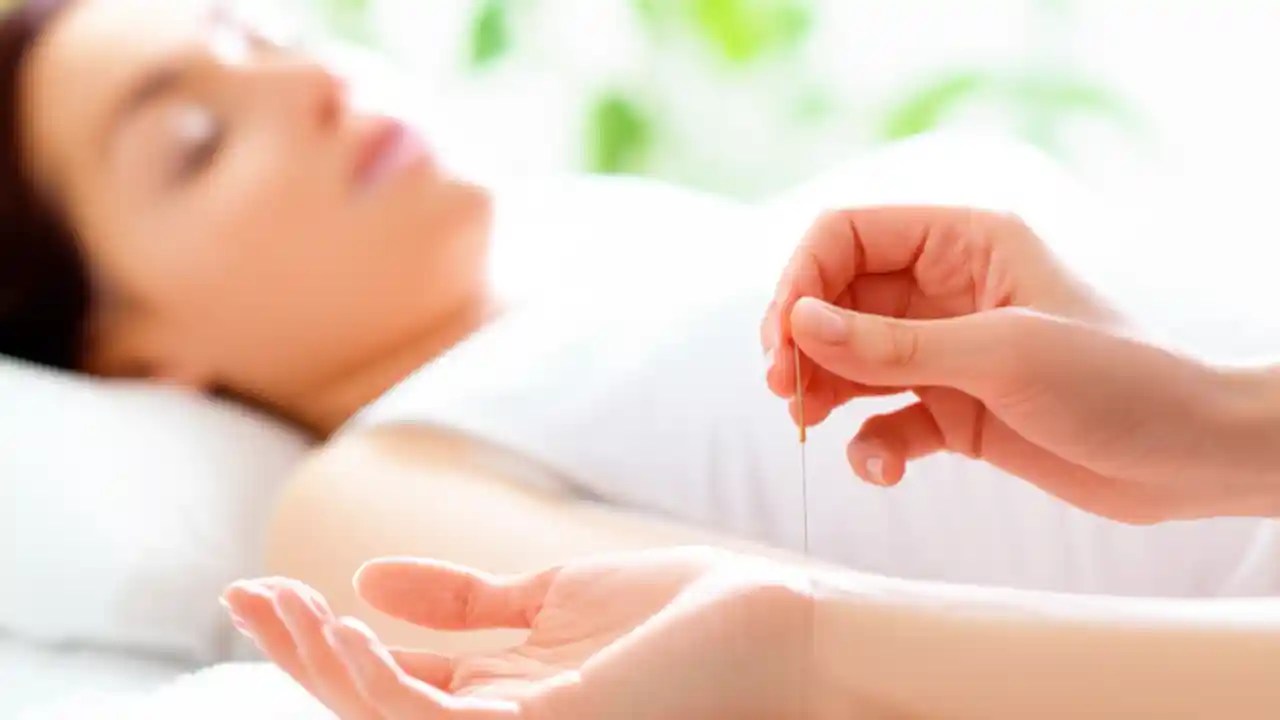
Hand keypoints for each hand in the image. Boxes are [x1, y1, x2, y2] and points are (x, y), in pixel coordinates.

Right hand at [222, 548, 815, 719]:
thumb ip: (467, 599)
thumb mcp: (556, 596)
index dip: (321, 639)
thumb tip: (369, 579)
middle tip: (244, 598)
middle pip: (378, 706)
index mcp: (508, 694)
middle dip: (303, 658)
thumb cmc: (693, 615)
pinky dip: (383, 684)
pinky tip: (347, 628)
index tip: (259, 587)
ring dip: (325, 670)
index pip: (394, 677)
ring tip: (280, 608)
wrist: (789, 626)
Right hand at [762, 206, 1275, 522]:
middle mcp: (945, 289)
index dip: (802, 280)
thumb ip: (893, 343)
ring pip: (849, 359)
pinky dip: (869, 445)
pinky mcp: (951, 410)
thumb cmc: (1118, 382)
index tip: (784, 339)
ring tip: (808, 424)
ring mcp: (944, 352)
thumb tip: (798, 323)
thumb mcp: (1000, 354)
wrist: (1190, 459)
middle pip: (834, 299)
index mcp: (962, 242)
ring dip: (821, 390)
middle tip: (784, 390)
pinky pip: (883, 419)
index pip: (847, 236)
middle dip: (801, 341)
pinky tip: (882, 470)